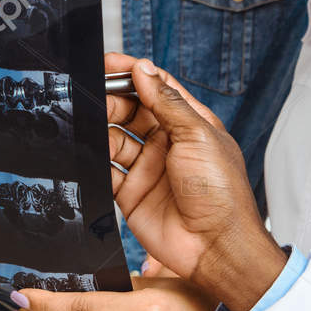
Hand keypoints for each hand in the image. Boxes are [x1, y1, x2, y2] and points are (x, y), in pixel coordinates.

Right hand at [107, 57, 284, 310]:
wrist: (216, 247)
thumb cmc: (221, 194)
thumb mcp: (198, 136)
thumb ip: (167, 103)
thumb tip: (144, 70)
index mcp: (189, 124)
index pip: (156, 88)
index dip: (133, 74)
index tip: (109, 63)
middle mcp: (166, 143)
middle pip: (130, 111)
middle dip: (111, 101)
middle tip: (95, 99)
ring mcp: (147, 168)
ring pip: (113, 139)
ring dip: (100, 131)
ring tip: (88, 127)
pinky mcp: (130, 193)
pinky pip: (105, 172)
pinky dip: (93, 163)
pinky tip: (88, 155)